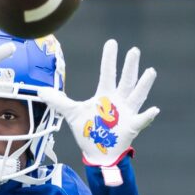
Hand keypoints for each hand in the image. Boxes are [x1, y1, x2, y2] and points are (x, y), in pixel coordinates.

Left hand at [39, 39, 158, 169]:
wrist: (97, 152)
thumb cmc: (89, 130)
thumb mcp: (71, 114)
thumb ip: (58, 101)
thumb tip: (40, 91)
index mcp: (105, 95)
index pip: (108, 73)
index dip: (109, 58)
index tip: (112, 42)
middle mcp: (118, 100)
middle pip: (126, 80)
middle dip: (130, 66)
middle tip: (134, 50)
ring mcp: (127, 112)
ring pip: (137, 95)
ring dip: (144, 84)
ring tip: (150, 71)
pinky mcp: (132, 126)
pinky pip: (142, 120)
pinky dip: (148, 116)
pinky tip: (154, 110)